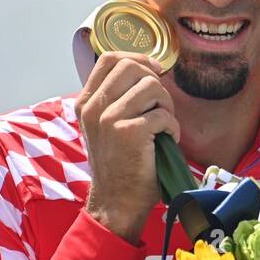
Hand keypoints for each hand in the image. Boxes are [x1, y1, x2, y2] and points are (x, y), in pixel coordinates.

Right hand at [77, 51, 181, 244]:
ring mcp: (109, 119)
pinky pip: (163, 114)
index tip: (154, 71)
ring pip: (151, 86)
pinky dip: (173, 127)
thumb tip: (148, 70)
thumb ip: (116, 99)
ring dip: (166, 105)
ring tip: (164, 125)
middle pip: (131, 66)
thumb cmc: (119, 164)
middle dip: (155, 82)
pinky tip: (167, 141)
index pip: (109, 59)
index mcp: (86, 103)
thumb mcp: (105, 126)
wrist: (116, 201)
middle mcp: (93, 107)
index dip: (137, 58)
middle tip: (160, 106)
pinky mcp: (129, 132)